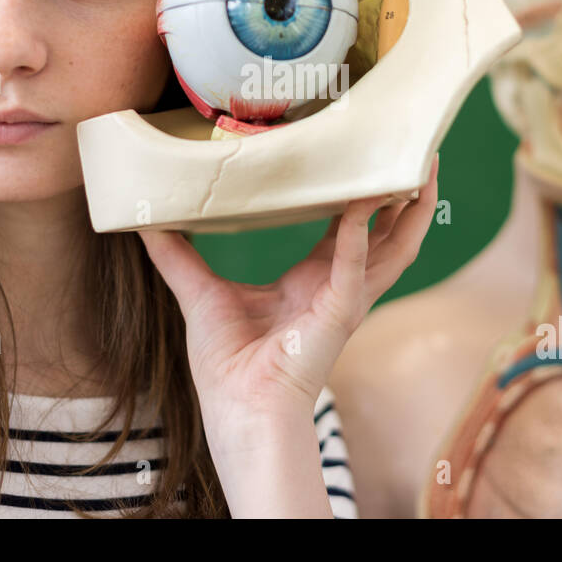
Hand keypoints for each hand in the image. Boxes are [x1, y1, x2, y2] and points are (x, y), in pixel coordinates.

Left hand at [137, 154, 439, 423]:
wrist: (237, 409)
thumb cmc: (227, 364)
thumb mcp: (197, 292)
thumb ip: (175, 255)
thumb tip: (141, 221)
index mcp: (316, 280)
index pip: (351, 228)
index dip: (361, 194)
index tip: (362, 156)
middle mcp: (341, 286)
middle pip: (392, 234)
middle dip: (410, 196)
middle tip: (418, 152)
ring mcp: (347, 300)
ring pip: (396, 249)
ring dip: (410, 210)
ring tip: (419, 168)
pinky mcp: (340, 316)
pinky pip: (355, 271)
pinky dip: (357, 238)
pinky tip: (355, 208)